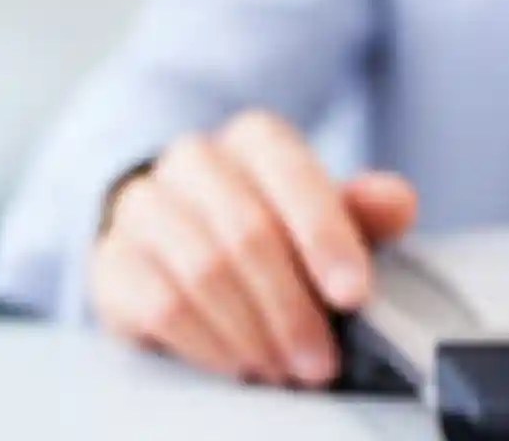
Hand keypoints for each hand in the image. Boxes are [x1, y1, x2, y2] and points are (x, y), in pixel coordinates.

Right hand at [90, 110, 416, 386]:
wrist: (177, 241)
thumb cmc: (268, 231)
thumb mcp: (325, 218)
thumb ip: (364, 211)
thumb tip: (395, 201)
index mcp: (252, 140)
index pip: (288, 171)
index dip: (324, 235)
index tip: (353, 294)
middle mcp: (192, 161)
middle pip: (245, 230)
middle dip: (291, 306)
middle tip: (319, 361)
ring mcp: (143, 206)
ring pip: (201, 269)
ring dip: (252, 332)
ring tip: (281, 368)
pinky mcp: (113, 258)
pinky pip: (159, 303)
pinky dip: (207, 343)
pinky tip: (236, 363)